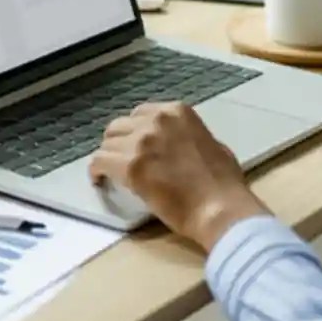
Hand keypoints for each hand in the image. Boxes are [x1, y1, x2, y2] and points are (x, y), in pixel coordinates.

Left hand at [88, 102, 268, 250]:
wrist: (220, 208)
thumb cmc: (224, 183)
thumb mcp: (212, 145)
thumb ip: (188, 137)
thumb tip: (178, 144)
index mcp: (177, 112)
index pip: (141, 114)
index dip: (135, 131)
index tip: (135, 145)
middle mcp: (157, 120)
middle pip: (120, 126)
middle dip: (119, 143)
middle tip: (121, 160)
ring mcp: (142, 141)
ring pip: (107, 143)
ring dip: (108, 157)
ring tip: (111, 173)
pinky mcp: (130, 165)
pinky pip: (99, 161)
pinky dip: (97, 171)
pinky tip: (99, 181)